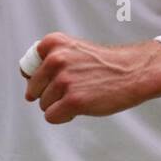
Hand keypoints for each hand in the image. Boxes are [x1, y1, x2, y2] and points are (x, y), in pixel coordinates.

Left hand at [21, 33, 160, 123]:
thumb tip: (27, 85)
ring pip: (44, 105)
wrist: (133, 72)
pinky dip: (64, 116)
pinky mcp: (73, 101)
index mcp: (53, 43)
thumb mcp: (72, 49)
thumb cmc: (103, 64)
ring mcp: (64, 80)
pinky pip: (52, 117)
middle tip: (73, 89)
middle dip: (49, 94)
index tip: (53, 80)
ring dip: (59, 105)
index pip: (27, 69)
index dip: (40, 80)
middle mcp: (55, 59)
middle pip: (34, 90)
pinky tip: (80, 107)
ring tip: (81, 95)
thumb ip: (49, 60)